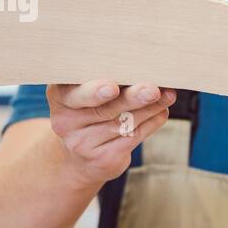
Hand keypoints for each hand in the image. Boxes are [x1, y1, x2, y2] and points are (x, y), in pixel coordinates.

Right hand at [46, 80, 176, 185]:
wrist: (78, 157)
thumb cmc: (88, 111)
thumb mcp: (84, 93)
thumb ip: (106, 80)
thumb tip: (144, 67)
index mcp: (59, 97)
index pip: (74, 93)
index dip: (93, 91)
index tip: (112, 86)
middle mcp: (66, 122)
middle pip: (104, 109)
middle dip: (131, 98)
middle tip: (151, 90)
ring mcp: (83, 144)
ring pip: (124, 123)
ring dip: (150, 107)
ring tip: (168, 94)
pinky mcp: (103, 159)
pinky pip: (133, 137)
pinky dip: (151, 122)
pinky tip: (162, 110)